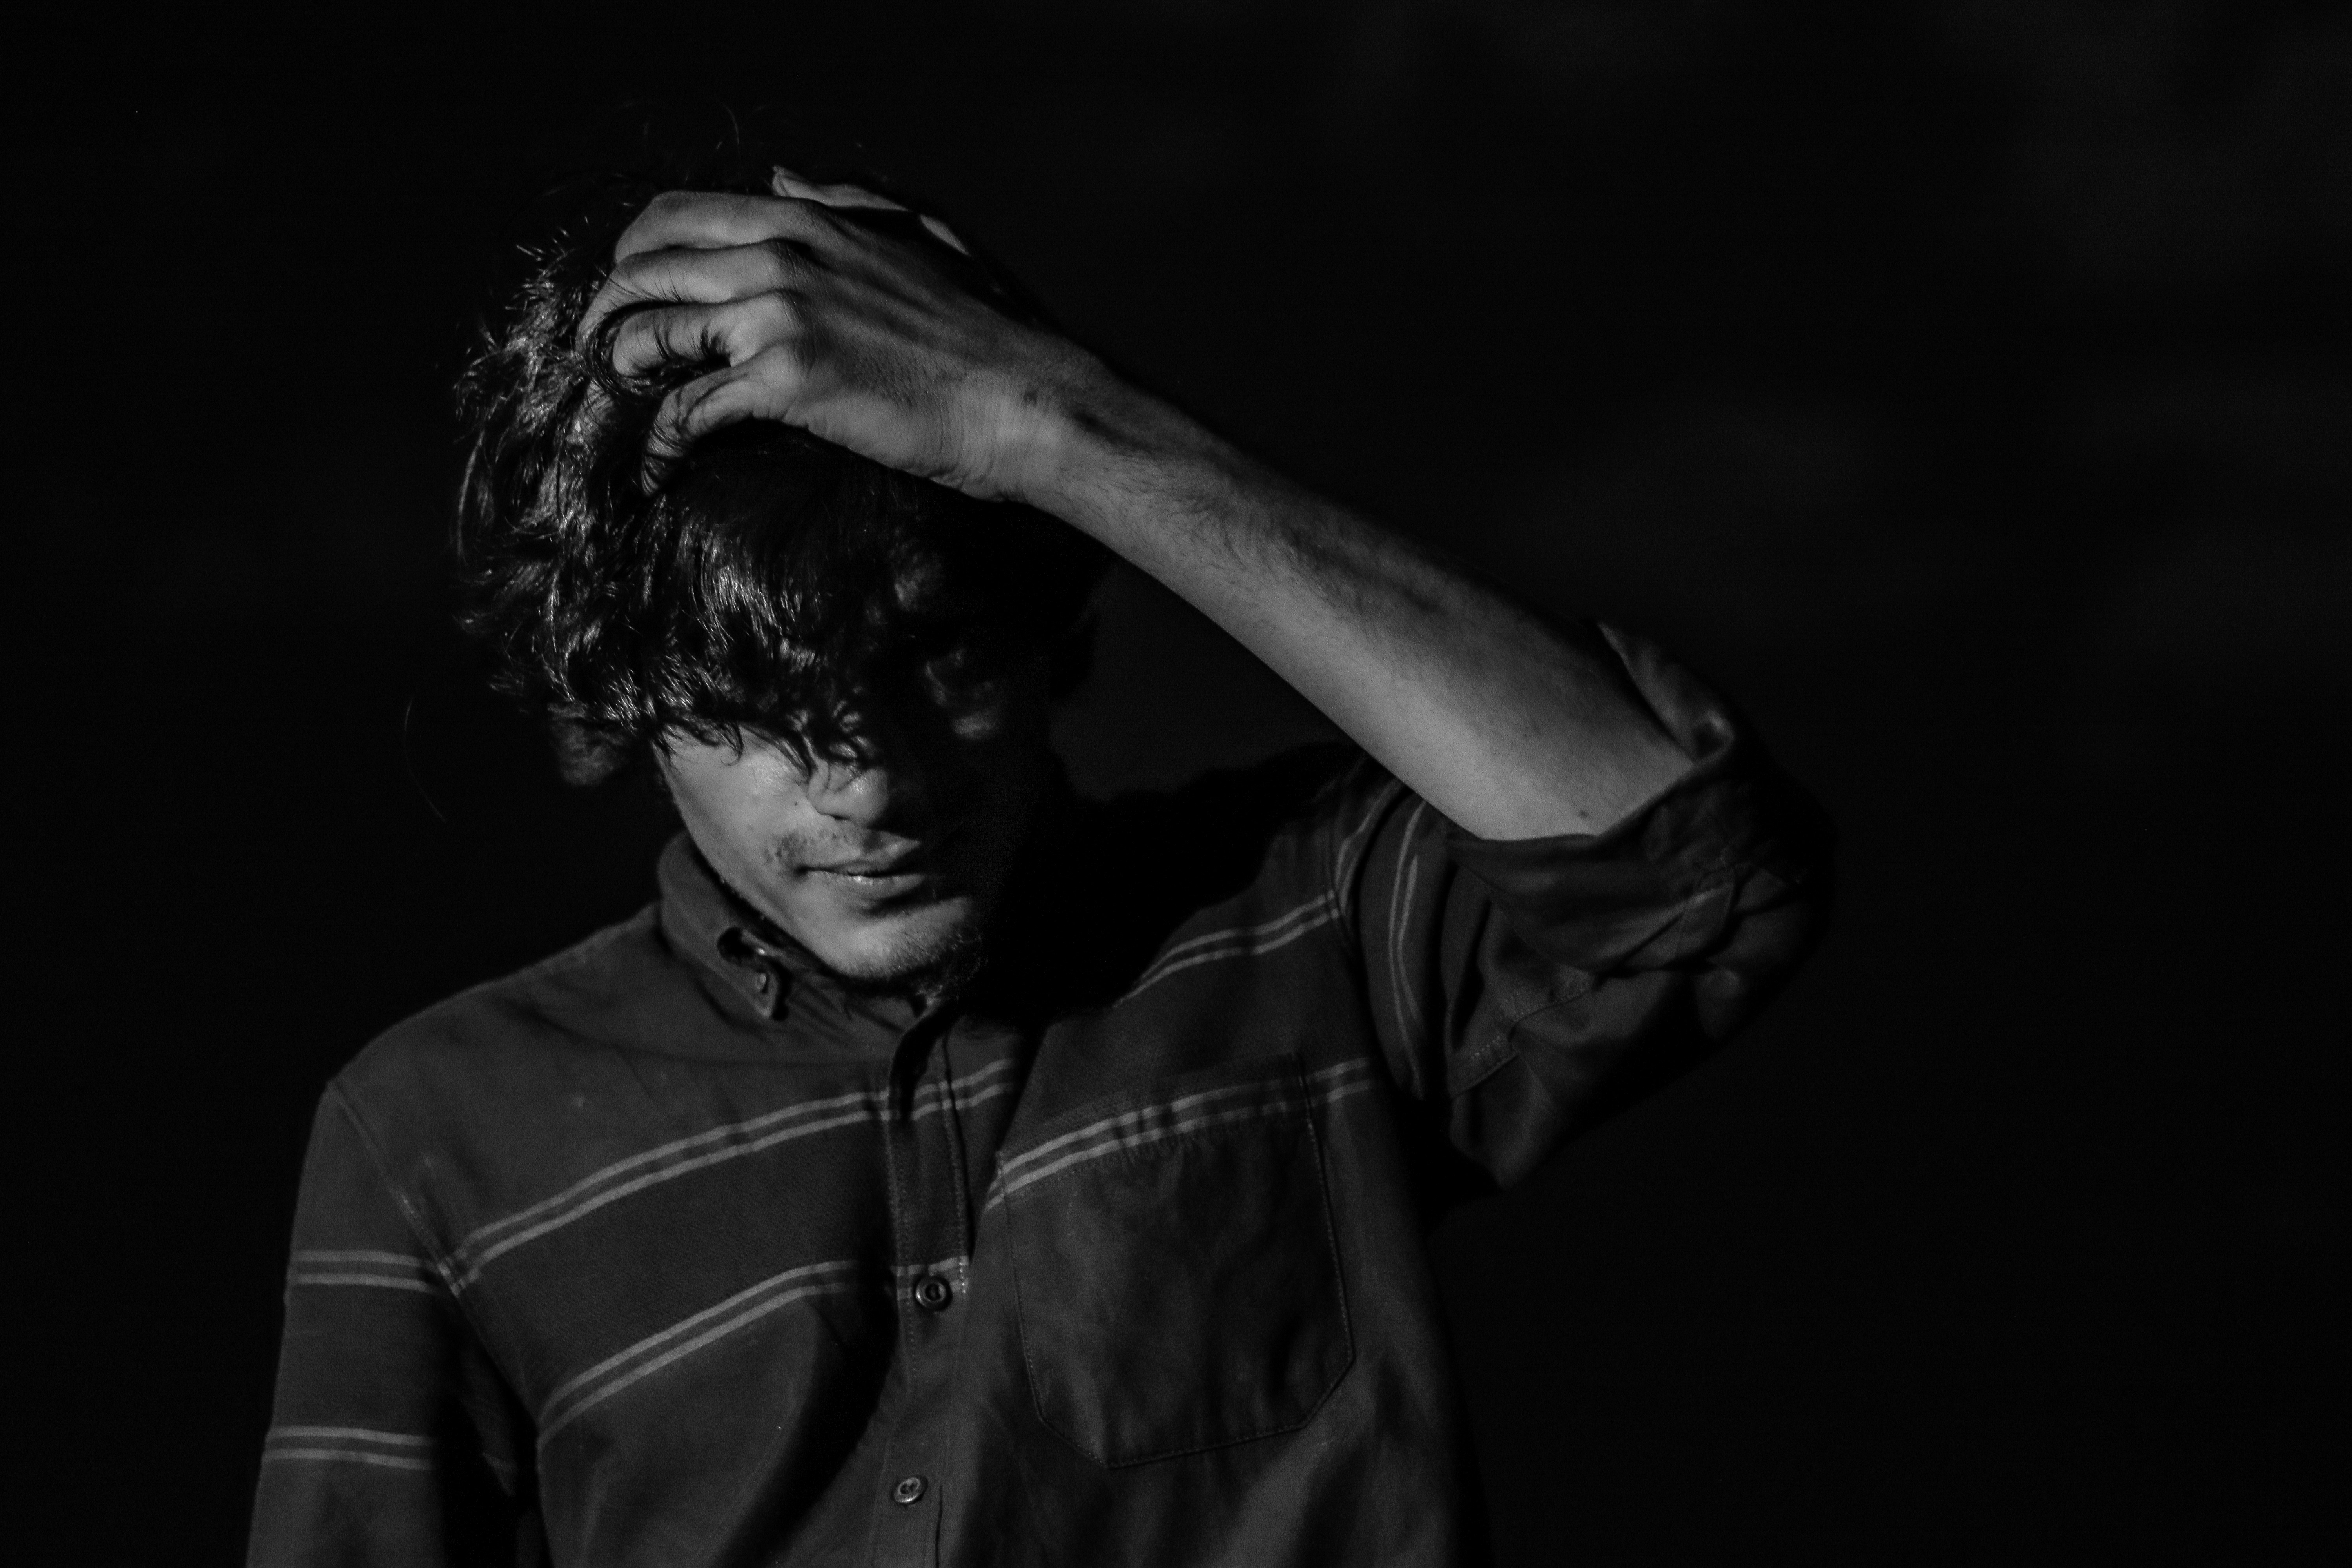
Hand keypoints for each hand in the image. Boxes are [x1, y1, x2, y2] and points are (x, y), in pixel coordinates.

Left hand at [583, 169, 1086, 497]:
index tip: (626, 291)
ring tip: (617, 405)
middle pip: (645, 270)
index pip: (677, 216)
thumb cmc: (986, 325)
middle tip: (598, 352)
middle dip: (606, 312)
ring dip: (621, 372)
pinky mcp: (785, 385)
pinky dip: (658, 443)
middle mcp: (779, 257)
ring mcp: (778, 319)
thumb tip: (780, 178)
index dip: (634, 255)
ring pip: (652, 334)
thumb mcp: (920, 233)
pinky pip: (688, 410)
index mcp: (806, 220)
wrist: (1023, 396)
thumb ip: (844, 199)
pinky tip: (652, 469)